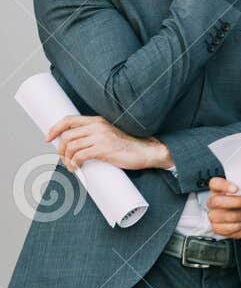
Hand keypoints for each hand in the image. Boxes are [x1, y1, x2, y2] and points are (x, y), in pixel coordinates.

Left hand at [45, 115, 167, 171]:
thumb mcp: (109, 135)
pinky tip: (77, 168)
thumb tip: (74, 145)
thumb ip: (93, 135)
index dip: (54, 129)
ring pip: (71, 146)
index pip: (68, 120)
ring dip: (66, 159)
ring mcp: (101, 137)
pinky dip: (74, 164)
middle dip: (61, 150)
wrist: (146, 151)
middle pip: (67, 136)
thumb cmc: (128, 146)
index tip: (48, 138)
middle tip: (64, 159)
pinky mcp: (103, 149)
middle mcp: (98, 126)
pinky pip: (80, 156)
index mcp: (97, 120)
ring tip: (71, 166)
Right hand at [206, 177, 240, 239]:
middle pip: (218, 202)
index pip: (215, 184)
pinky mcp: (218, 229)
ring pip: (229, 217)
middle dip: (240, 202)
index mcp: (217, 190)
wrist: (237, 216)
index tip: (236, 188)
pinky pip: (232, 229)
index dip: (224, 185)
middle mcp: (212, 203)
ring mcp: (213, 217)